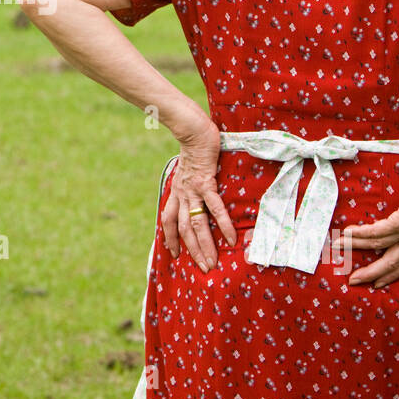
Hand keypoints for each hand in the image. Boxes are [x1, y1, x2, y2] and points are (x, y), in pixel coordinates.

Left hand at [160, 120, 236, 272]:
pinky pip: (214, 208)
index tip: (174, 254)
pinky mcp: (205, 183)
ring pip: (196, 224)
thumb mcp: (186, 169)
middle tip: (202, 269)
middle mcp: (181, 194)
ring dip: (205, 245)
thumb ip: (189, 181)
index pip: (167, 220)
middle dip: (192, 250)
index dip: (169, 238)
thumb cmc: (193, 147)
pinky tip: (231, 239)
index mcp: (176, 192)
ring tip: (213, 262)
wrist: (193, 129)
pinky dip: (223, 224)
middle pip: (183, 229)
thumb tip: (196, 187)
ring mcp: (192, 190)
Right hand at [334, 162, 398, 287]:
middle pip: (391, 263)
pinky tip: (348, 233)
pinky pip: (378, 231)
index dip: (391, 275)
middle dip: (371, 273)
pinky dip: (361, 233)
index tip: (377, 284)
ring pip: (380, 245)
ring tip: (338, 246)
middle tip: (353, 280)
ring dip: (357, 247)